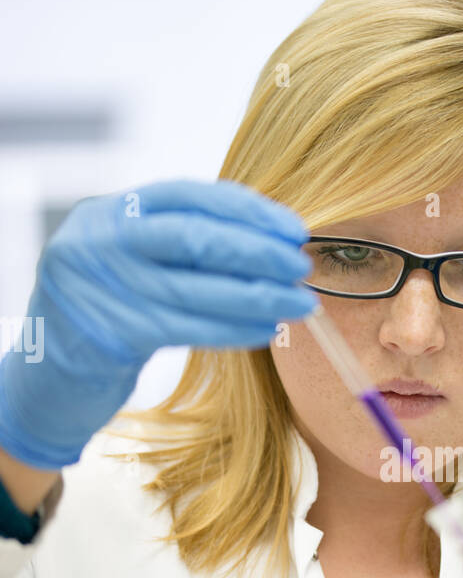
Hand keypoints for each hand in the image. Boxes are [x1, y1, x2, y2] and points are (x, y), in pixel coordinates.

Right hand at [0, 179, 316, 468]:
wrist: (46, 380)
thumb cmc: (107, 317)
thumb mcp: (130, 265)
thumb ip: (177, 246)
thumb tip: (267, 241)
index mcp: (108, 212)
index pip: (189, 198)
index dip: (247, 211)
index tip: (294, 229)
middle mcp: (99, 240)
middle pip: (194, 236)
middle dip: (257, 251)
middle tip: (302, 266)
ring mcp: (102, 286)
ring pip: (197, 287)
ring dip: (258, 295)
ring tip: (300, 302)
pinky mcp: (113, 334)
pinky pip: (189, 328)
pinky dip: (234, 328)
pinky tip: (266, 329)